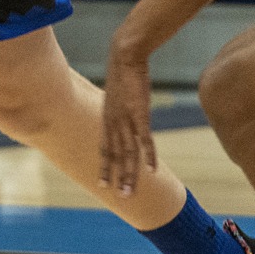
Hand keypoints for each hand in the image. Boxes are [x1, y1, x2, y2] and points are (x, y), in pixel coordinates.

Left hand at [99, 50, 155, 195]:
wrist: (125, 55)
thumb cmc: (123, 73)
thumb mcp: (117, 95)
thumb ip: (119, 109)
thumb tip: (121, 115)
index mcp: (107, 119)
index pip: (104, 148)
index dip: (104, 167)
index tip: (102, 185)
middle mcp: (114, 123)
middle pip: (117, 155)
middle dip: (119, 177)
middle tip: (122, 198)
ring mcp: (126, 119)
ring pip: (129, 153)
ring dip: (131, 174)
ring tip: (132, 192)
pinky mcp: (139, 113)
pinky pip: (144, 139)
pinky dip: (148, 155)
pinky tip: (152, 170)